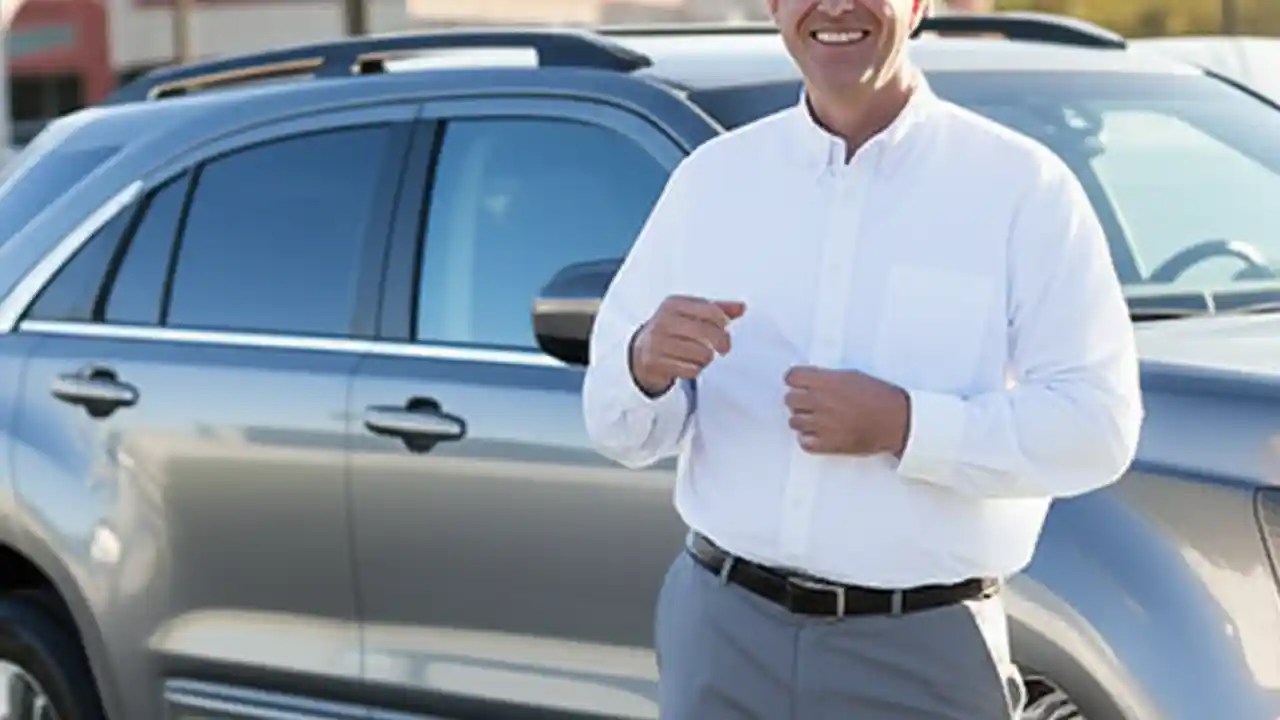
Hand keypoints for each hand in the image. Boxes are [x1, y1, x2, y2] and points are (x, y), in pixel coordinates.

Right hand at [630, 295, 745, 395]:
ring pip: (702, 353)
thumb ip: (716, 309)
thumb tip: (741, 307)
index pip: (709, 309)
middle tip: (724, 348)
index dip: (723, 321)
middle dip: (722, 342)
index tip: (726, 327)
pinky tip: (690, 364)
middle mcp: (664, 321)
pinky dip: (696, 369)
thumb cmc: (670, 331)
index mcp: (673, 304)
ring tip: (701, 356)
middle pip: (708, 332)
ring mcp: (658, 342)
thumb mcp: (690, 314)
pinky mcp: (656, 363)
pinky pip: (692, 370)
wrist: (640, 352)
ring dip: (707, 358)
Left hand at [784, 366, 910, 456]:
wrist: (897, 421)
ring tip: (818, 419)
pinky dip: (808, 439)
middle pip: (789, 399)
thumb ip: (827, 378)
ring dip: (803, 420)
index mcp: (826, 382)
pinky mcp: (828, 444)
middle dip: (798, 400)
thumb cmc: (879, 396)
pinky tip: (819, 434)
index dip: (795, 380)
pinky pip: (803, 442)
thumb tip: (809, 381)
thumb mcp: (852, 376)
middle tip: (810, 403)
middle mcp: (820, 401)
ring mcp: (822, 424)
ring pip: (793, 421)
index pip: (792, 377)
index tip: (800, 384)